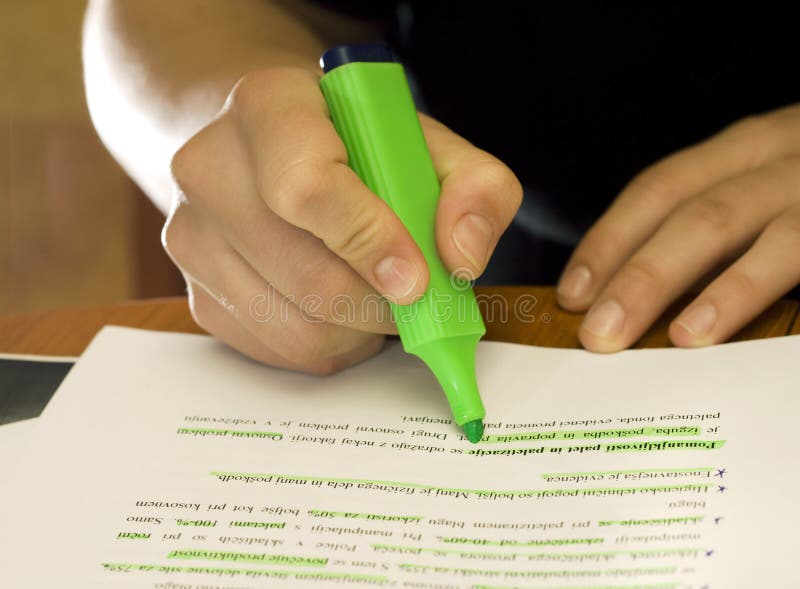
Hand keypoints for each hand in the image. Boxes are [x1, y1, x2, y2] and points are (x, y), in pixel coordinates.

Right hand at [164, 67, 521, 373]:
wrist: (270, 147)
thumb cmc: (351, 145)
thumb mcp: (427, 144)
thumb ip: (475, 187)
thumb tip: (462, 258)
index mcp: (268, 108)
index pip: (306, 187)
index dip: (370, 241)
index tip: (417, 277)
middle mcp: (211, 168)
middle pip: (307, 274)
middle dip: (381, 304)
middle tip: (415, 296)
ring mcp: (192, 236)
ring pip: (295, 326)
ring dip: (359, 331)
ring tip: (377, 297)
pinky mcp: (196, 292)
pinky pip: (277, 350)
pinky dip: (329, 345)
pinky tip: (342, 310)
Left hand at [557, 104, 799, 350]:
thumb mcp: (762, 189)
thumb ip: (713, 228)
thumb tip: (631, 296)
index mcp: (745, 151)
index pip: (660, 189)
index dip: (610, 239)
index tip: (571, 293)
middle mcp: (784, 158)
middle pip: (698, 213)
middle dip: (640, 274)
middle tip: (597, 335)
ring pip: (763, 234)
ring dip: (712, 289)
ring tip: (669, 338)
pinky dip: (758, 291)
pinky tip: (727, 329)